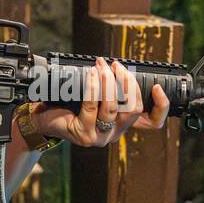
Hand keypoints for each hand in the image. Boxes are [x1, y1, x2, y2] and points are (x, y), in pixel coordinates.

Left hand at [33, 57, 170, 147]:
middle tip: (117, 66)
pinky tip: (90, 74)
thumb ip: (110, 88)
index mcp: (122, 123)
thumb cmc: (68, 105)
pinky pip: (92, 107)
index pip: (152, 122)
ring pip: (113, 109)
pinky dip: (93, 87)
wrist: (41, 119)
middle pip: (134, 110)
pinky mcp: (85, 135)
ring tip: (101, 66)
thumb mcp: (95, 96)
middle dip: (128, 83)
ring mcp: (100, 136)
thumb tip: (117, 66)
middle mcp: (115, 133)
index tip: (158, 87)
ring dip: (109, 83)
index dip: (161, 106)